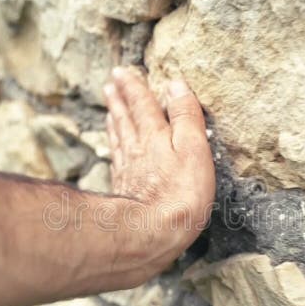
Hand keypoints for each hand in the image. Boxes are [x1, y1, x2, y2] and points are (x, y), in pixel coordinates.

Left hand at [103, 67, 214, 286]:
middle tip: (111, 84)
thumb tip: (178, 85)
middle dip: (121, 100)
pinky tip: (115, 148)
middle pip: (127, 119)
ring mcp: (129, 171)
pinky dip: (115, 147)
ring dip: (115, 120)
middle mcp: (138, 149)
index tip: (123, 72)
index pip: (144, 104)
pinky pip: (118, 160)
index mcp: (156, 136)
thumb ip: (186, 116)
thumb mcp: (193, 149)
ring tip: (110, 109)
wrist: (150, 233)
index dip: (135, 87)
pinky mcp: (125, 191)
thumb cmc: (179, 193)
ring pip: (120, 138)